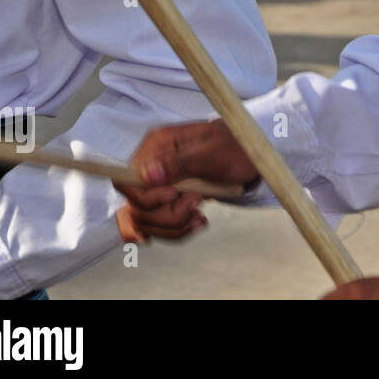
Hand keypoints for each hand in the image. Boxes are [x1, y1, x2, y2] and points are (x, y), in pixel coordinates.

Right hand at [113, 120, 257, 243]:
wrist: (251, 153)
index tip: (175, 195)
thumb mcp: (214, 153)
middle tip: (199, 203)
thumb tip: (147, 175)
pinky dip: (175, 232)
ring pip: (146, 221)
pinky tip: (195, 224)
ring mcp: (157, 185)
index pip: (127, 181)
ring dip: (175, 226)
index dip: (147, 198)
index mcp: (156, 146)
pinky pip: (157, 226)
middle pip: (136, 207)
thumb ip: (180, 163)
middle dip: (168, 215)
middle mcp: (150, 165)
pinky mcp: (167, 200)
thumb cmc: (236, 147)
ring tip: (201, 216)